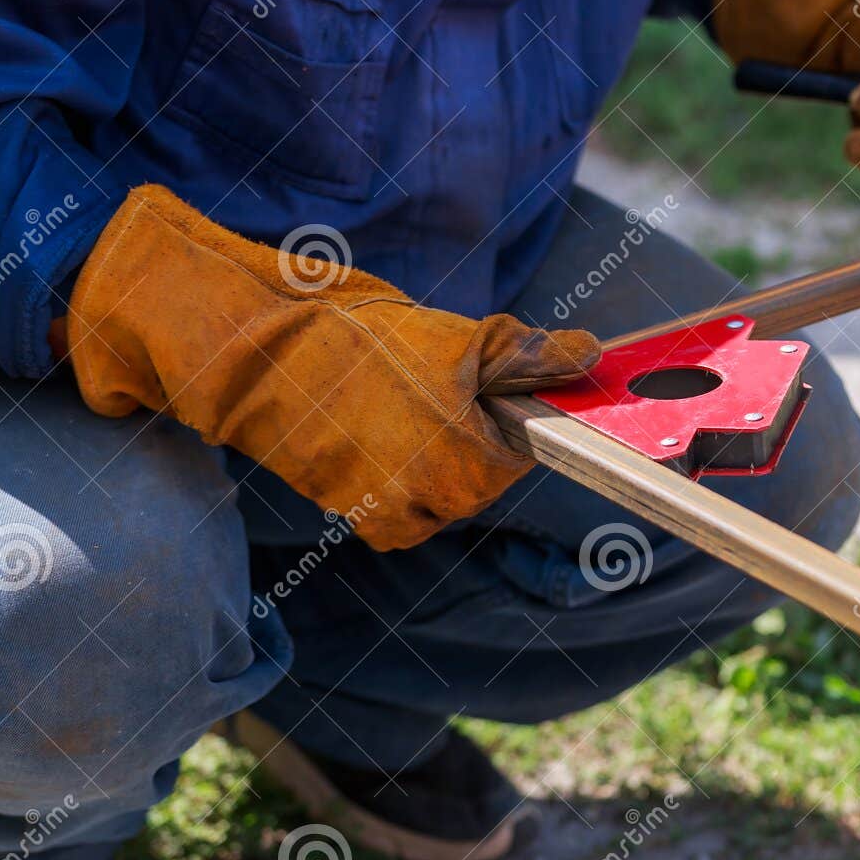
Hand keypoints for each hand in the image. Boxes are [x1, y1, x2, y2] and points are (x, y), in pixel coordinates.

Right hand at [61, 186, 599, 550]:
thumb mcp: (464, 338)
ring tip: (398, 411)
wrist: (267, 361)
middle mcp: (442, 502)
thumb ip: (535, 355)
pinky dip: (401, 484)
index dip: (503, 417)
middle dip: (470, 440)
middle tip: (432, 393)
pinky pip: (406, 514)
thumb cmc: (368, 345)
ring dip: (434, 463)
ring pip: (444, 496)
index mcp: (475, 461)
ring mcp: (399, 516)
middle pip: (484, 480)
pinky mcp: (362, 520)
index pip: (521, 453)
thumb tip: (592, 357)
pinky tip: (377, 440)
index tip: (480, 393)